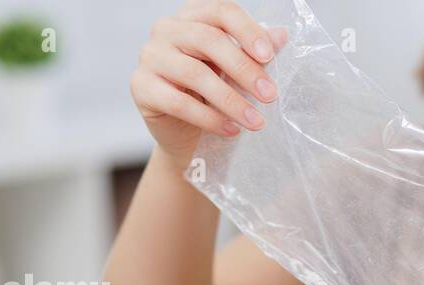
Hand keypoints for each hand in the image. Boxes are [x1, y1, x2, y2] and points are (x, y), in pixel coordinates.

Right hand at [131, 0, 287, 167]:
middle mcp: (166, 30)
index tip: (269, 56)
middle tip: (270, 95)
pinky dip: (210, 119)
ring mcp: (150, 56)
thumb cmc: (212, 95)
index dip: (247, 31)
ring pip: (195, 74)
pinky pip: (178, 102)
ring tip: (256, 122)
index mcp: (192, 17)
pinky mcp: (140, 87)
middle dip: (244, 69)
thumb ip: (255, 53)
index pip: (221, 11)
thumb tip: (282, 35)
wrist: (184, 132)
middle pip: (208, 40)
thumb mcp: (236, 72)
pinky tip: (232, 130)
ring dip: (231, 101)